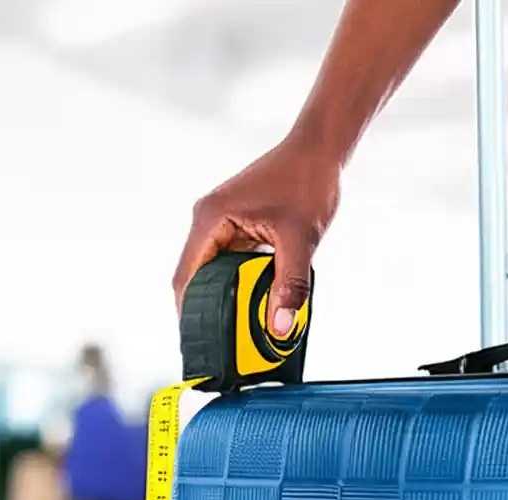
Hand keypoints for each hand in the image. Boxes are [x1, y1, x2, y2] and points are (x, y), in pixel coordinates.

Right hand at [173, 135, 340, 336]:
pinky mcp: (236, 222)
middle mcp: (208, 219)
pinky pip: (229, 261)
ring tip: (236, 328)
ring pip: (213, 270)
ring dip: (223, 296)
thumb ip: (290, 285)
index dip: (189, 313)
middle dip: (207, 309)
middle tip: (221, 342)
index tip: (199, 341)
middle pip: (195, 276)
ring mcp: (221, 220)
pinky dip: (238, 282)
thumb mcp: (302, 240)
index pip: (187, 277)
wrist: (320, 149)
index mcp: (211, 218)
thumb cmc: (308, 182)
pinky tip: (253, 301)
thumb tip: (279, 326)